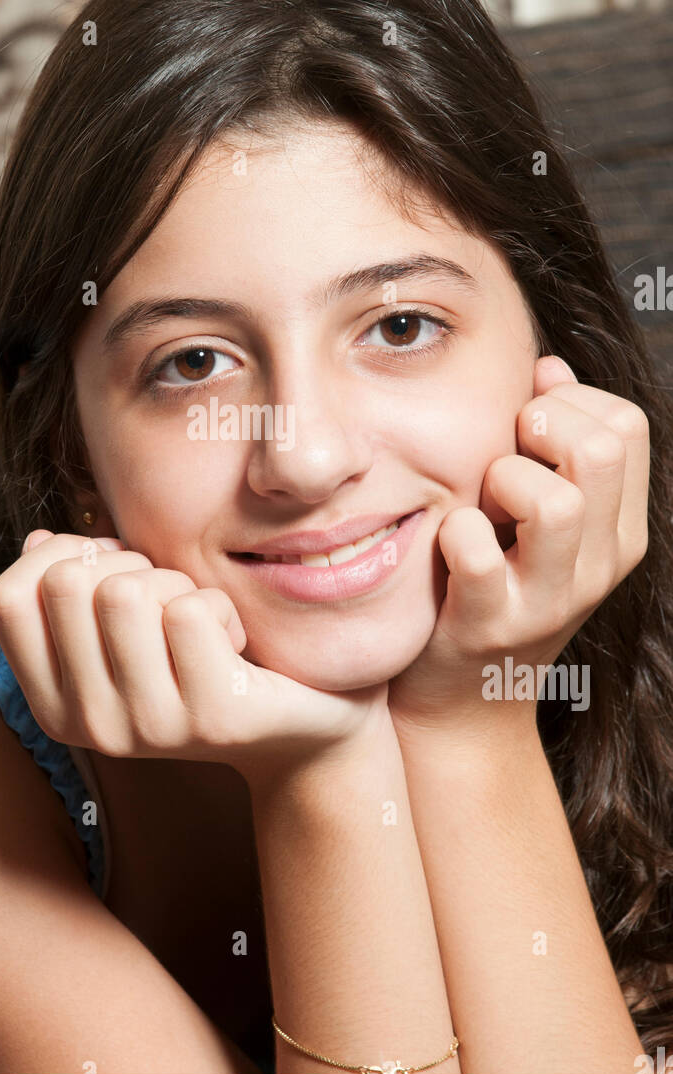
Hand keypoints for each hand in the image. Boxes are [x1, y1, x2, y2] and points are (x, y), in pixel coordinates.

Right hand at [0, 531, 398, 791]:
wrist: (297, 732)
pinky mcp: (211, 718)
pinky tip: (234, 643)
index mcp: (53, 703)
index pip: (6, 599)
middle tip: (166, 595)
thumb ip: (76, 589)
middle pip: (69, 583)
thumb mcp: (126, 630)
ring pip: (127, 593)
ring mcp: (148, 727)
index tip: (108, 566)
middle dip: (124, 564)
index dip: (57, 557)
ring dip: (174, 583)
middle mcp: (89, 725)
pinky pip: (190, 611)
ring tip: (199, 619)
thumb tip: (39, 542)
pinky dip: (219, 604)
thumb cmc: (202, 661)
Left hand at [387, 355, 649, 744]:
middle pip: (602, 447)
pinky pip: (477, 549)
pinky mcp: (490, 625)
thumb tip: (549, 368)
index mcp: (619, 531)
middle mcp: (600, 565)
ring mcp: (549, 600)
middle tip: (502, 458)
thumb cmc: (489, 587)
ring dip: (501, 479)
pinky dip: (454, 531)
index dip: (568, 405)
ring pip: (556, 500)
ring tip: (481, 503)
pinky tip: (447, 541)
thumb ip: (551, 443)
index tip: (526, 432)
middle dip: (539, 430)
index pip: (626, 424)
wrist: (461, 704)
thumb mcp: (537, 521)